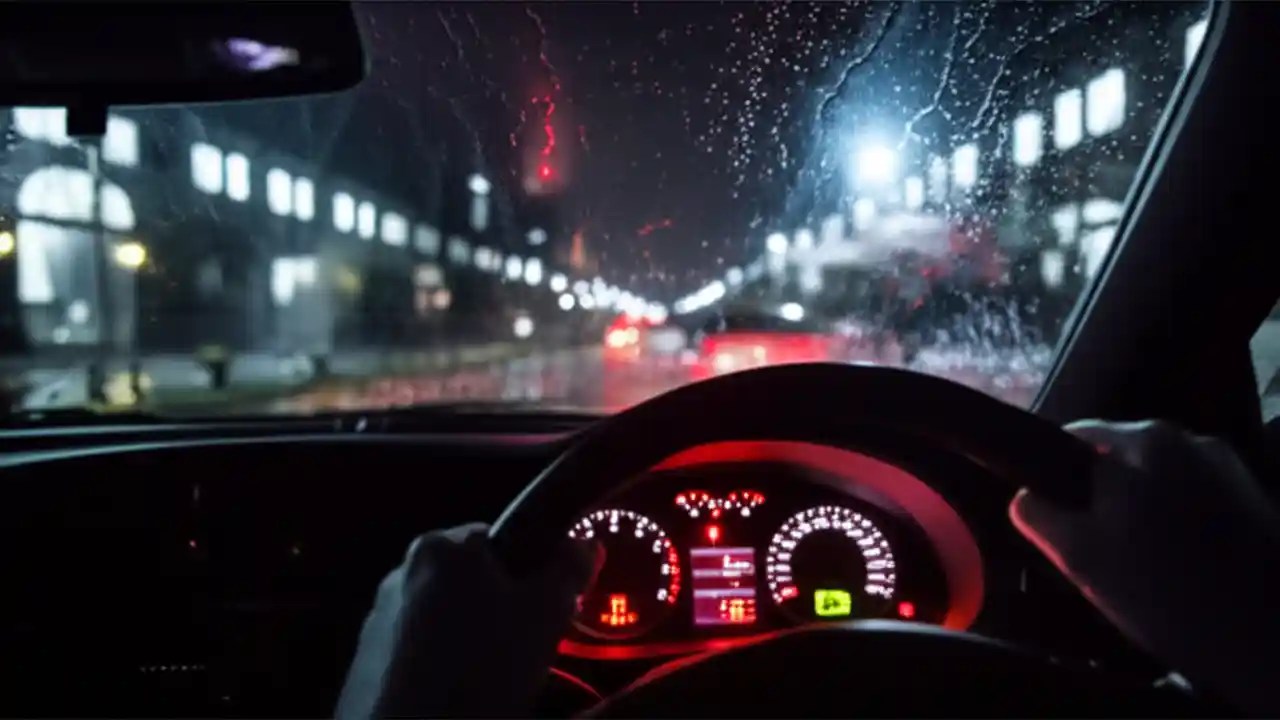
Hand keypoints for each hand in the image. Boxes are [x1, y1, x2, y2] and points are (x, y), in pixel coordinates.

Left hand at [336, 523, 593, 718]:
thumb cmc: (480, 669)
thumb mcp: (544, 616)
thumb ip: (568, 570)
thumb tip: (586, 545)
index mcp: (440, 546)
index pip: (499, 539)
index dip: (530, 572)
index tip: (545, 607)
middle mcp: (401, 571)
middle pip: (470, 580)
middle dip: (499, 608)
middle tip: (524, 647)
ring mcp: (378, 618)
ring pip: (444, 618)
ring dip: (468, 639)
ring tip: (490, 679)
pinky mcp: (366, 661)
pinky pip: (418, 651)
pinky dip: (440, 666)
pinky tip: (458, 694)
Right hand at [1010, 420, 1279, 715]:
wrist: (1268, 636)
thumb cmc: (1164, 592)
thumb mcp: (1079, 557)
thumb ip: (1039, 513)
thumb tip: (1026, 495)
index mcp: (1141, 440)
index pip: (1071, 438)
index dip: (1053, 477)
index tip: (1055, 519)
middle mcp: (1186, 437)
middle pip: (1116, 458)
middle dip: (1101, 495)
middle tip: (1096, 549)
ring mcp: (1225, 465)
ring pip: (1156, 479)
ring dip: (1142, 508)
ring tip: (1142, 561)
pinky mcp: (1252, 496)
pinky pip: (1192, 497)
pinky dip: (1178, 520)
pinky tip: (1181, 563)